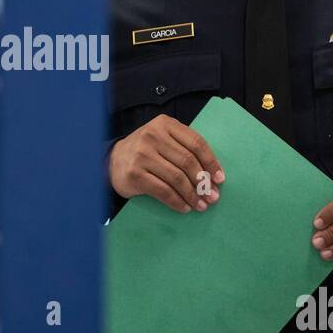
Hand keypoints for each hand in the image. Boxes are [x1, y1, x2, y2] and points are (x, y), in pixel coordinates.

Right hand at [109, 114, 223, 212]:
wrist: (113, 161)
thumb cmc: (146, 152)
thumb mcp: (164, 140)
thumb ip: (185, 149)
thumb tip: (213, 176)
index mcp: (165, 124)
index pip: (196, 143)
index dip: (211, 162)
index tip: (220, 179)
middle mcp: (153, 136)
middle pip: (188, 161)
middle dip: (203, 182)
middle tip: (212, 196)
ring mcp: (142, 155)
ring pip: (177, 178)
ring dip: (192, 195)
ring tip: (201, 205)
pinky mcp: (135, 174)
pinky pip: (163, 190)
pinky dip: (177, 201)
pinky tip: (184, 207)